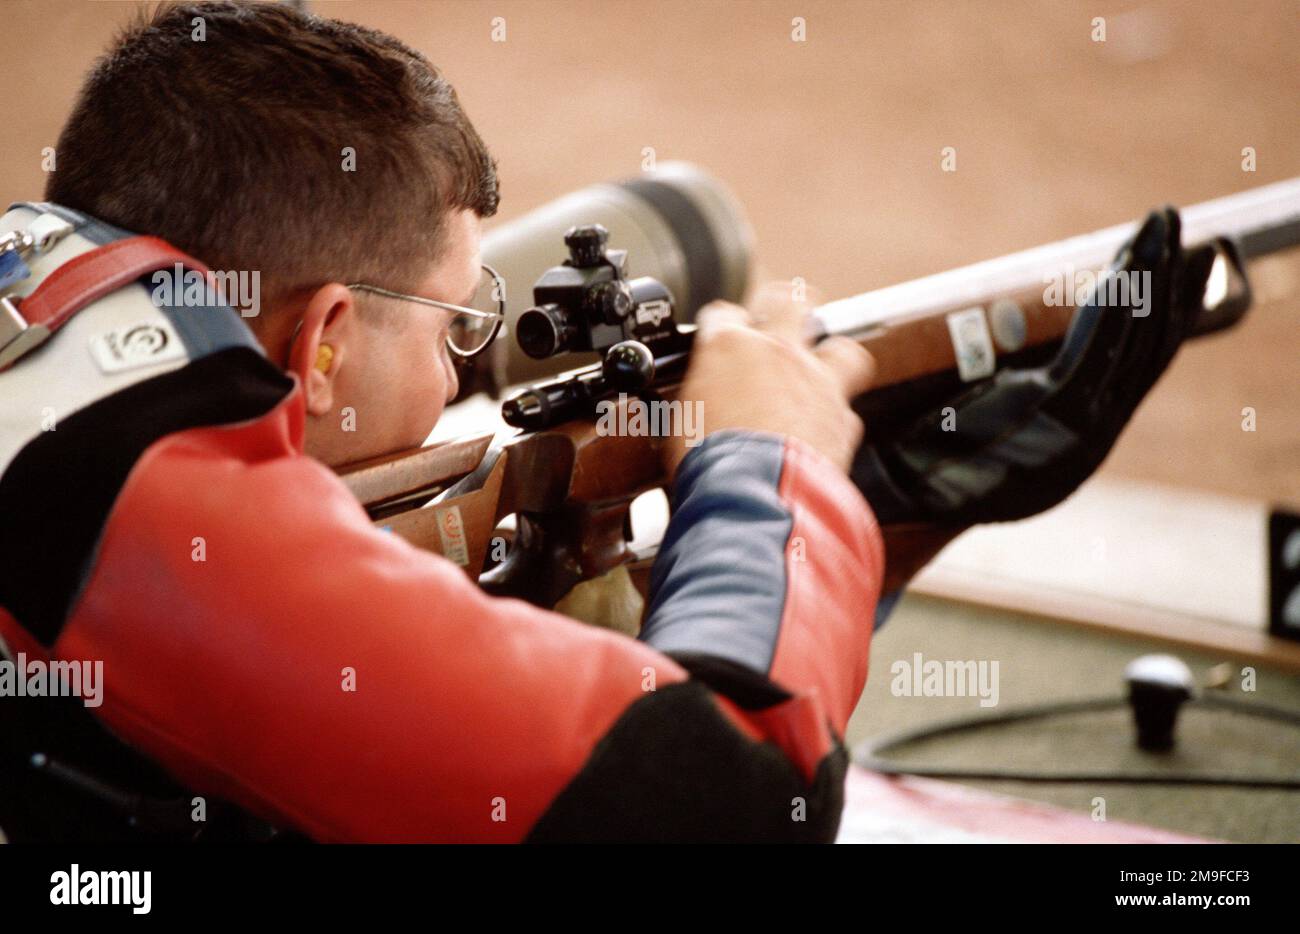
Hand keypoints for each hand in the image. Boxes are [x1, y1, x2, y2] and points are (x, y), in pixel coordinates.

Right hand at [664, 281, 875, 476]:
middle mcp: (778, 353)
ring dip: (832, 355)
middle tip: (780, 318)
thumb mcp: (681, 424)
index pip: (723, 314)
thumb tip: (691, 406)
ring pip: (840, 346)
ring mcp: (816, 382)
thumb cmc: (709, 462)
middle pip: (790, 300)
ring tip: (821, 366)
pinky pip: (847, 409)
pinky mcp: (841, 418)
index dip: (720, 324)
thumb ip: (695, 400)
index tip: (719, 335)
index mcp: (729, 346)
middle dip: (785, 306)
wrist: (753, 495)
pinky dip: (836, 418)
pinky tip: (824, 427)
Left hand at [851, 207, 1227, 526]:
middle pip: (1148, 351)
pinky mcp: (1053, 419)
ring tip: (1160, 225)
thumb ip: (1016, 387)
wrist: (890, 490)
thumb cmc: (923, 451)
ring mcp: (1078, 434)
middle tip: (1174, 222)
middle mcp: (1090, 441)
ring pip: (1132, 345)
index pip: (1139, 366)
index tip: (1176, 259)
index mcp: (1077, 439)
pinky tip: (1120, 269)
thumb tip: (1023, 346)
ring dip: (1148, 278)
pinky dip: (1112, 310)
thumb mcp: (984, 416)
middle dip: (1169, 281)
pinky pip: (1093, 354)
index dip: (1164, 311)